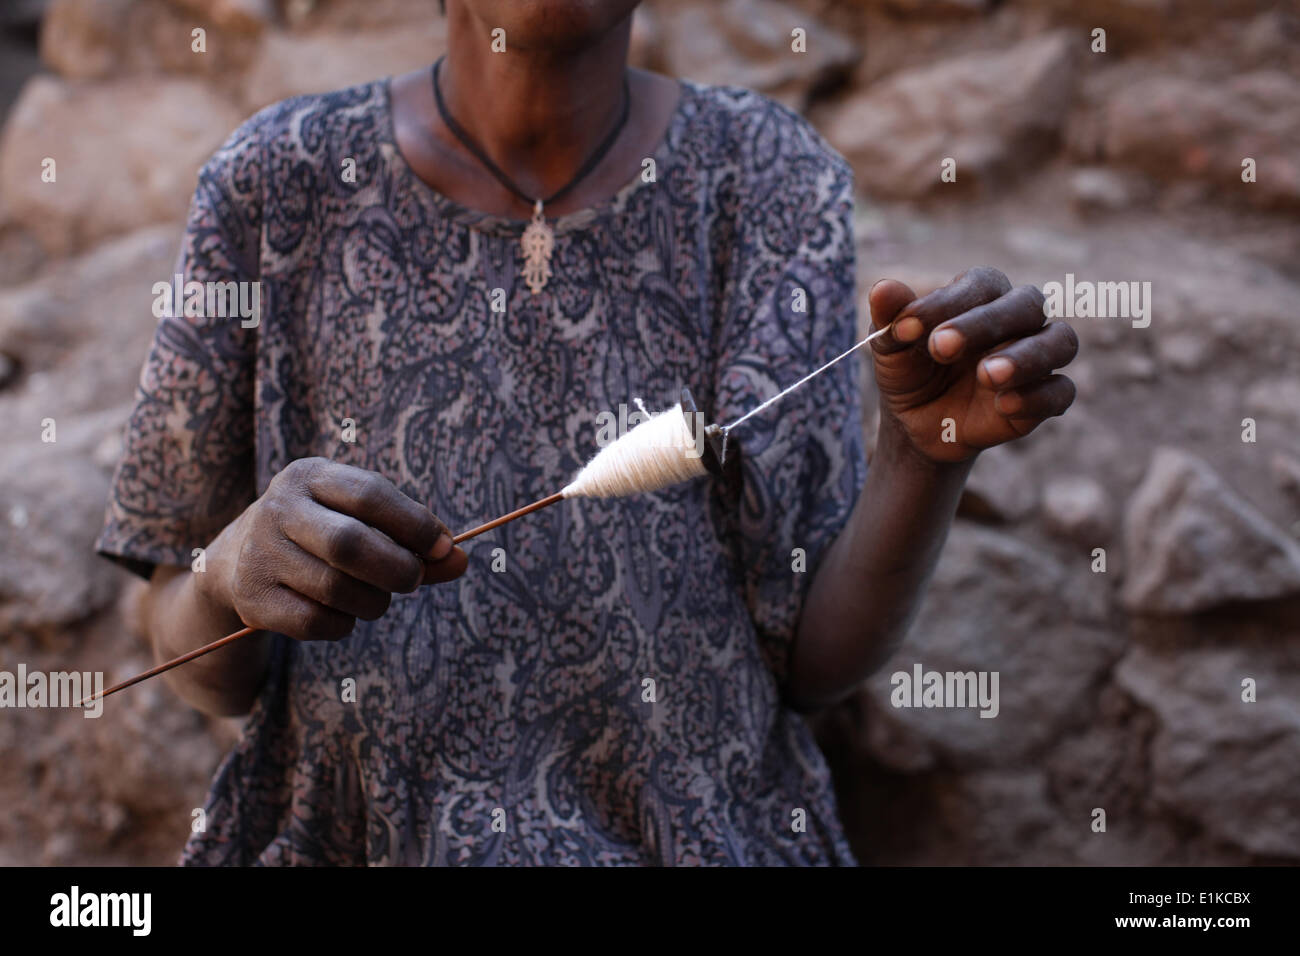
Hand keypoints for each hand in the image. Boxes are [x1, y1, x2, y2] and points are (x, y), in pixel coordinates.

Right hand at [199, 458, 466, 640]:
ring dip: (374, 601)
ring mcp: (259, 553)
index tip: (445, 548)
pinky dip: (343, 624)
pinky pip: (314, 621)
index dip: (415, 524)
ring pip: (334, 588)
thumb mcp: (365, 521)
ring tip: (377, 598)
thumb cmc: (326, 532)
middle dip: (396, 569)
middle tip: (414, 580)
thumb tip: (461, 560)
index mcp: (311, 476)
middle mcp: (278, 508)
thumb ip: (414, 540)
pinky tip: (344, 613)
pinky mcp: (252, 597)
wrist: (242, 558)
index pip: (369, 494)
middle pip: (348, 544)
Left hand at [867, 267, 1078, 463]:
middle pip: (1027, 304)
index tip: (905, 327)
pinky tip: (1003, 406)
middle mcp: (1019, 318)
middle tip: (941, 347)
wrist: (918, 424)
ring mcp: (1037, 357)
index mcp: (982, 295)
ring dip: (1026, 357)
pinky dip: (1037, 397)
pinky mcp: (1045, 397)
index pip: (980, 284)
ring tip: (987, 375)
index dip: (945, 303)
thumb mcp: (891, 348)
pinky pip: (1061, 391)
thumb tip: (882, 289)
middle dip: (986, 323)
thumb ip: (891, 318)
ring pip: (1060, 341)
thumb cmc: (909, 371)